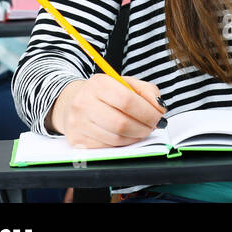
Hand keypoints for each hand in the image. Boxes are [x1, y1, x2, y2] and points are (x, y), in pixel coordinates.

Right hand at [48, 75, 164, 148]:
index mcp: (98, 84)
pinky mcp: (76, 140)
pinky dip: (121, 144)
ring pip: (115, 138)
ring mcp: (77, 123)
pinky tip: (126, 136)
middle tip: (152, 127)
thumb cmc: (105, 93)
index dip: (147, 112)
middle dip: (143, 128)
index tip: (158, 116)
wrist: (72, 102)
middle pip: (121, 123)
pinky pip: (106, 147)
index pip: (127, 100)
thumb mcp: (126, 84)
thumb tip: (160, 109)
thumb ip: (147, 92)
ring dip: (134, 137)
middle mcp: (83, 103)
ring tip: (140, 130)